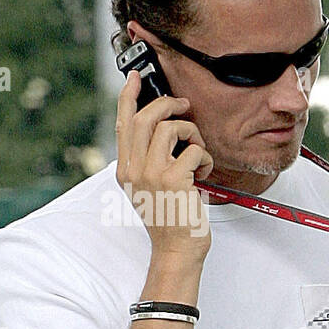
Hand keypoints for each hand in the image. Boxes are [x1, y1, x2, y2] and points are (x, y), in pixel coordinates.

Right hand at [114, 71, 214, 260]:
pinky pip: (194, 149)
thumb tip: (164, 126)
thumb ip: (149, 160)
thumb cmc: (169, 219)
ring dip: (192, 132)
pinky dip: (205, 157)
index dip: (129, 96)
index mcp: (125, 170)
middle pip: (145, 117)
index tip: (136, 77)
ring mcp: (152, 174)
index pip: (123, 123)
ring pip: (170, 128)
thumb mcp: (150, 187)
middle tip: (183, 106)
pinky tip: (203, 173)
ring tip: (197, 150)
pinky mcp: (174, 179)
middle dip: (167, 103)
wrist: (176, 250)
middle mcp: (134, 170)